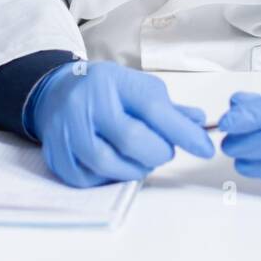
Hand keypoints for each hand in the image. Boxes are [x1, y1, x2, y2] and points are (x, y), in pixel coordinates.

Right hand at [30, 61, 214, 187]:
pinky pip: (87, 179)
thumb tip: (199, 122)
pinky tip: (116, 166)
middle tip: (164, 151)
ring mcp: (67, 128)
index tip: (205, 147)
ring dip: (134, 170)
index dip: (183, 132)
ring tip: (142, 161)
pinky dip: (108, 179)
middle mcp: (87, 101)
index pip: (154, 108)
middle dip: (158, 153)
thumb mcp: (137, 87)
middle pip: (131, 140)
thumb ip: (168, 108)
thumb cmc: (104, 90)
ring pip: (108, 163)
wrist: (56, 91)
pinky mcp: (55, 152)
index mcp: (113, 81)